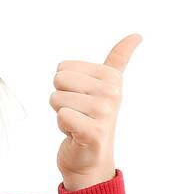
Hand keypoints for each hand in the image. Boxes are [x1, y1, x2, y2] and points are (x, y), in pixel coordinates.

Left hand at [51, 33, 140, 190]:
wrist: (90, 159)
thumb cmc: (92, 119)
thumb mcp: (107, 85)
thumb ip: (119, 59)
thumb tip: (137, 35)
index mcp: (112, 77)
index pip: (63, 67)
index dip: (65, 86)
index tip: (83, 99)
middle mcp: (112, 92)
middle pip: (58, 80)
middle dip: (62, 99)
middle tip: (78, 113)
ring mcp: (104, 112)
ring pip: (56, 98)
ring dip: (62, 114)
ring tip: (77, 123)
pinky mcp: (94, 131)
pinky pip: (62, 116)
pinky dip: (62, 127)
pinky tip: (76, 134)